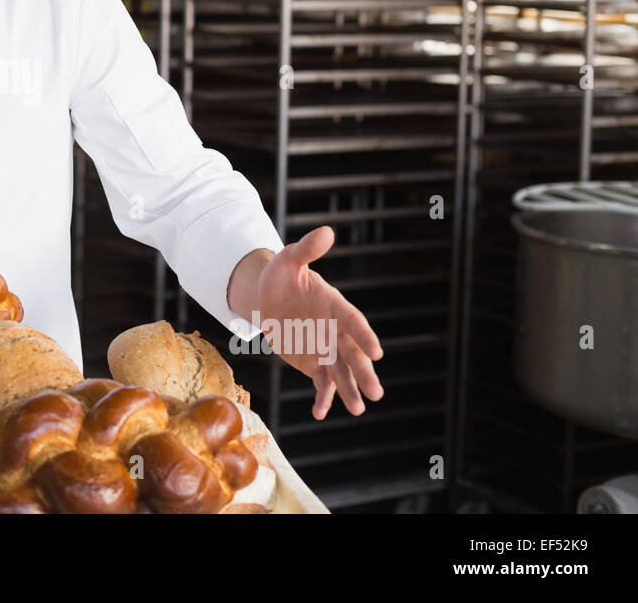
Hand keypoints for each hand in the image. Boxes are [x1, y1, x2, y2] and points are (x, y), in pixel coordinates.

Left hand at [230, 226, 383, 419]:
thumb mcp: (290, 260)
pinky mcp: (313, 363)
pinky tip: (319, 413)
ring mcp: (326, 349)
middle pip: (353, 354)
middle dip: (364, 372)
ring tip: (358, 409)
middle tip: (377, 393)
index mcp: (334, 305)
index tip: (377, 352)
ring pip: (341, 373)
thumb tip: (326, 231)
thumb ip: (307, 249)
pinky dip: (322, 397)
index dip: (364, 335)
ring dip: (349, 391)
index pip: (353, 321)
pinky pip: (321, 383)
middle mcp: (335, 330)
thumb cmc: (281, 275)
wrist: (267, 297)